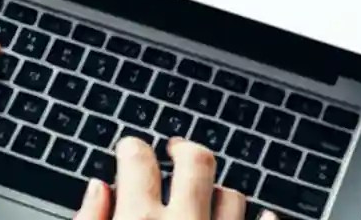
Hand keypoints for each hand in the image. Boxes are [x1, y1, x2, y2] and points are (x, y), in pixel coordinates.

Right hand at [75, 137, 275, 219]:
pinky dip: (264, 219)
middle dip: (185, 149)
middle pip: (196, 161)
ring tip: (207, 196)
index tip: (131, 149)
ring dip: (219, 192)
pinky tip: (259, 217)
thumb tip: (97, 190)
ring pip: (233, 196)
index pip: (138, 161)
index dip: (132, 147)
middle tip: (176, 150)